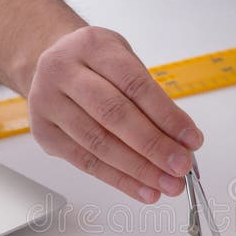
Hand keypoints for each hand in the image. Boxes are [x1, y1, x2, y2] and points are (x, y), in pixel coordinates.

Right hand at [28, 26, 203, 202]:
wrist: (49, 64)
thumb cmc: (96, 65)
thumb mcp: (124, 61)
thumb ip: (151, 97)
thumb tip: (182, 142)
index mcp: (92, 47)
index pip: (134, 85)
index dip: (166, 116)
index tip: (191, 140)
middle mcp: (63, 71)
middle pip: (114, 115)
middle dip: (154, 146)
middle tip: (181, 167)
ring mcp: (48, 103)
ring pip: (98, 143)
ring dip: (138, 169)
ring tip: (167, 184)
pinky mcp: (43, 133)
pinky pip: (85, 163)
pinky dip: (119, 180)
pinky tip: (143, 189)